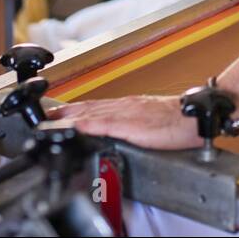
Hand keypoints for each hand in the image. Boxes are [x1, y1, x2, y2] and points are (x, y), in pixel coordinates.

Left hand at [49, 94, 198, 149]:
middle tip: (43, 117)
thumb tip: (121, 130)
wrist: (195, 117)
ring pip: (92, 114)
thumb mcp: (152, 120)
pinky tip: (74, 126)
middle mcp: (124, 106)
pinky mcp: (131, 124)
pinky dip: (86, 124)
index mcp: (129, 106)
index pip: (95, 107)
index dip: (74, 111)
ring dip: (69, 117)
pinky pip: (104, 124)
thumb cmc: (179, 120)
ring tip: (50, 122)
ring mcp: (127, 113)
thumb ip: (134, 123)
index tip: (56, 115)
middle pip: (88, 108)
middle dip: (65, 112)